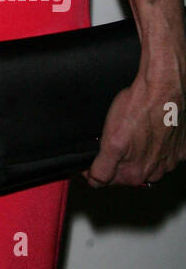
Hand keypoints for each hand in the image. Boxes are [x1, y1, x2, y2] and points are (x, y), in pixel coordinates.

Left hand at [83, 61, 185, 187]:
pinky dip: (157, 146)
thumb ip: (102, 166)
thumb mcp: (111, 139)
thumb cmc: (139, 107)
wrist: (164, 87)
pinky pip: (165, 152)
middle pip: (129, 174)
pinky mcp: (181, 147)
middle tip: (112, 139)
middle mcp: (157, 171)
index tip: (91, 157)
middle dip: (117, 162)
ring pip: (148, 164)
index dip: (95, 169)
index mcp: (137, 173)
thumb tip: (94, 180)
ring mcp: (171, 159)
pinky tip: (151, 131)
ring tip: (132, 133)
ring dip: (138, 154)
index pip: (109, 181)